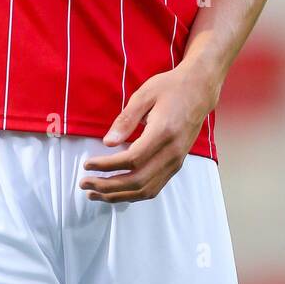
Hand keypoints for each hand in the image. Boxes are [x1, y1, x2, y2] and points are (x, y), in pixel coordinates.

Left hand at [80, 63, 220, 203]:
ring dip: (118, 195)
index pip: (132, 160)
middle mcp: (172, 152)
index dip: (107, 166)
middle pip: (137, 181)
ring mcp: (176, 161)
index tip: (87, 164)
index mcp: (163, 133)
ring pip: (146, 190)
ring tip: (95, 193)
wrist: (200, 90)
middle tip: (84, 183)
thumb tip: (108, 143)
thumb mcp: (145, 94)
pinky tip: (117, 192)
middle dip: (108, 186)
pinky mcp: (177, 164)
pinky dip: (133, 194)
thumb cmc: (171, 87)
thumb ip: (126, 119)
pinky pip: (154, 188)